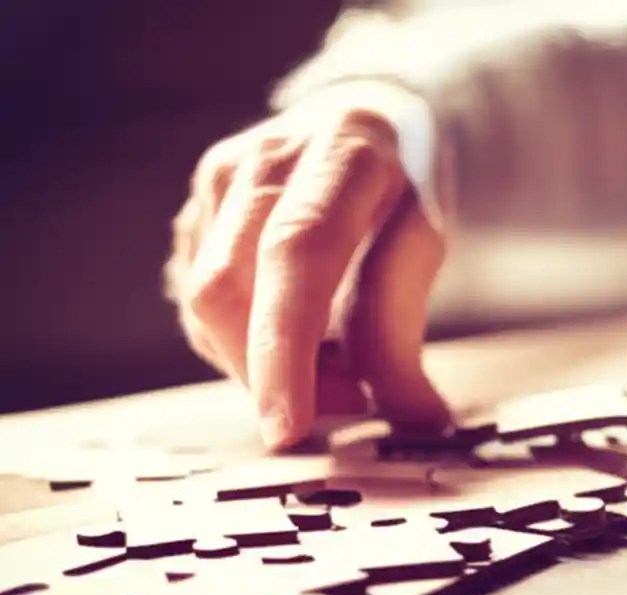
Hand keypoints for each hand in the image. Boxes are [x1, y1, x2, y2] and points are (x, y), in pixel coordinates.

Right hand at [165, 82, 451, 449]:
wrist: (357, 127)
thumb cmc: (399, 190)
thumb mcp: (422, 243)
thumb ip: (401, 327)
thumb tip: (416, 419)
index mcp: (339, 154)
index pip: (295, 253)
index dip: (286, 348)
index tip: (289, 425)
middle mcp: (263, 161)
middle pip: (228, 289)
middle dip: (272, 373)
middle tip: (348, 402)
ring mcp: (216, 184)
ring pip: (205, 308)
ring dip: (262, 364)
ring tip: (334, 367)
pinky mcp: (192, 215)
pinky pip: (200, 308)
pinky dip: (245, 346)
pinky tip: (296, 341)